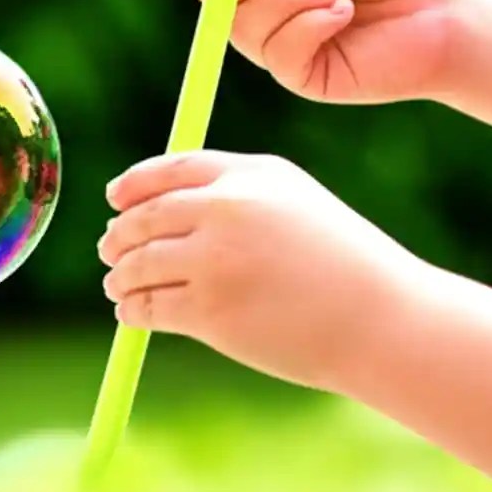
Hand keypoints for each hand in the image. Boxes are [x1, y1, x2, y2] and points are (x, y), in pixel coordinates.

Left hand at [97, 151, 429, 391]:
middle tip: (109, 249)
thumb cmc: (340, 265)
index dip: (134, 184)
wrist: (382, 321)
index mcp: (250, 176)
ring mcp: (215, 261)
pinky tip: (130, 313)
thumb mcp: (295, 204)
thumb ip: (234, 193)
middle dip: (119, 235)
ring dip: (120, 276)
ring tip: (117, 284)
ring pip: (138, 264)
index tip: (114, 198)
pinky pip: (149, 306)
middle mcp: (227, 210)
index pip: (170, 170)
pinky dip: (132, 310)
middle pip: (144, 217)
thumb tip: (160, 205)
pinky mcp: (210, 310)